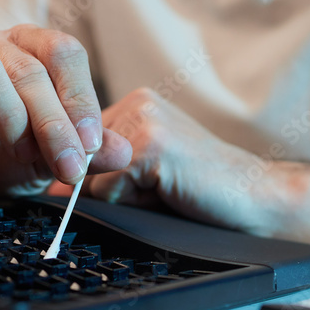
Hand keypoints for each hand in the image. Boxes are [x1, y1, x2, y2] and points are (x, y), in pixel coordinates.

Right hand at [0, 21, 131, 202]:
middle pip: (28, 68)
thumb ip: (88, 153)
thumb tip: (124, 153)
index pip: (63, 53)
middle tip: (67, 168)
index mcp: (30, 49)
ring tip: (17, 150)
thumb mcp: (54, 159)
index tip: (91, 145)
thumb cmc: (3, 159)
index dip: (80, 98)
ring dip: (8, 118)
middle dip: (53, 125)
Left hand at [86, 88, 284, 236]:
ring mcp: (145, 120)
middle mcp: (137, 104)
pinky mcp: (152, 145)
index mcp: (136, 107)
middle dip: (103, 191)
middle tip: (153, 194)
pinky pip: (107, 189)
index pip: (77, 144)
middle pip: (77, 161)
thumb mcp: (146, 178)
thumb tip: (52, 190)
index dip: (81, 177)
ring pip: (89, 176)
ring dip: (120, 200)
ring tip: (165, 194)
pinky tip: (168, 196)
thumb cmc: (205, 194)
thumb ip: (105, 174)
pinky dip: (130, 205)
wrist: (256, 199)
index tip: (105, 195)